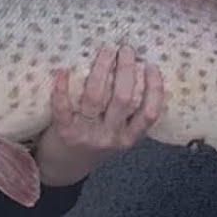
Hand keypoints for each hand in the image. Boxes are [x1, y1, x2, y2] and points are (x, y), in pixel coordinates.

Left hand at [33, 43, 164, 186]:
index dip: (154, 89)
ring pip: (95, 97)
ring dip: (101, 70)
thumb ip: (127, 113)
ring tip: (106, 51)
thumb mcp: (118, 134)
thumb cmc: (95, 141)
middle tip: (126, 49)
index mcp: (128, 138)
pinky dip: (62, 88)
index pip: (149, 114)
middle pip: (122, 99)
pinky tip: (63, 70)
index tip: (152, 66)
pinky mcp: (64, 132)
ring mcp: (87, 134)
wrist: (65, 166)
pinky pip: (63, 108)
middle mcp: (110, 137)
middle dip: (126, 70)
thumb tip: (136, 69)